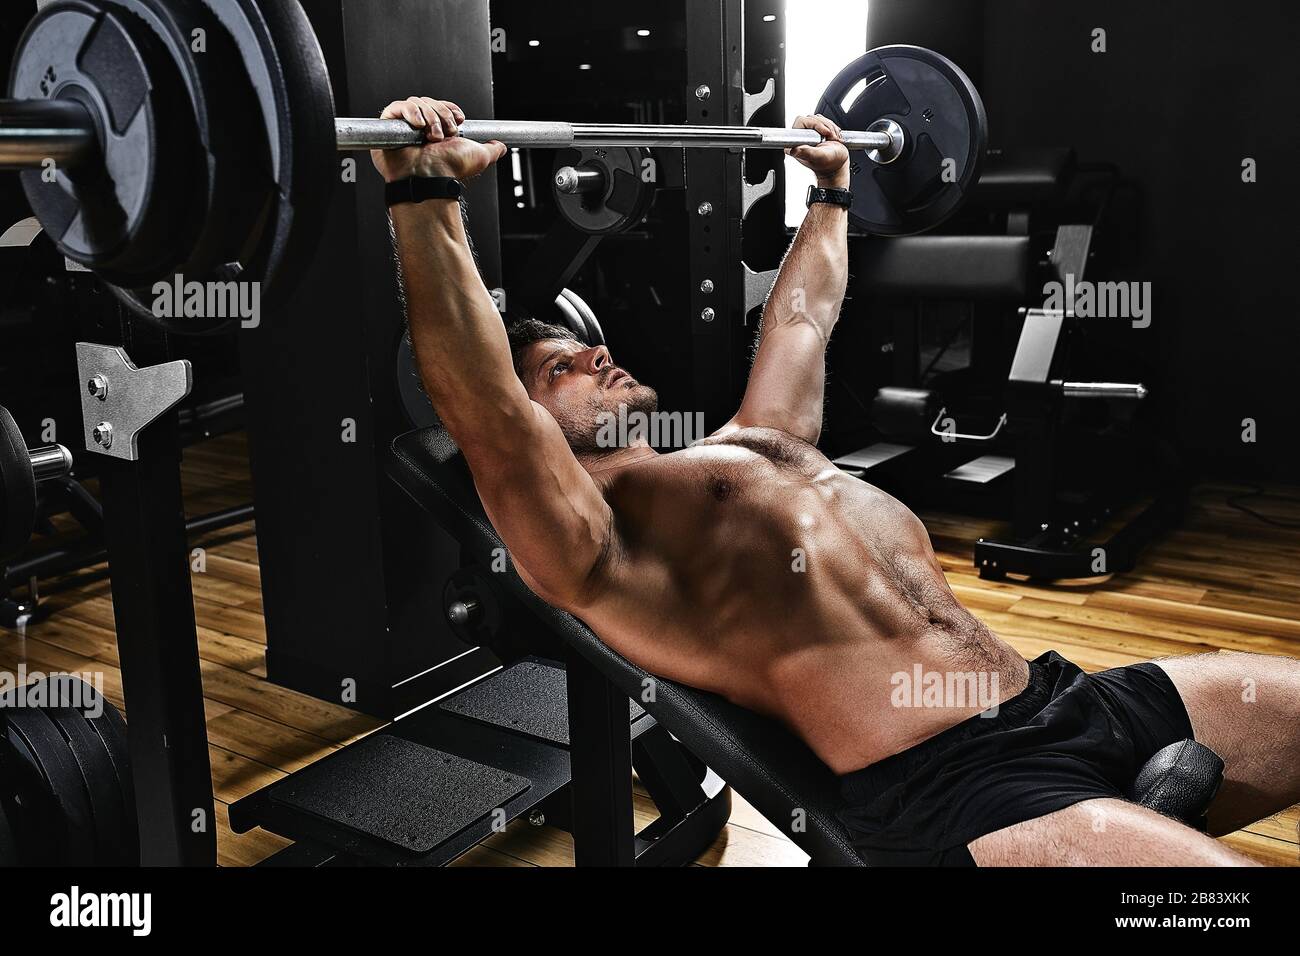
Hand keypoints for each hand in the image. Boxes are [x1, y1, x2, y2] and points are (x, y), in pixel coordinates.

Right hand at [370, 96, 505, 182]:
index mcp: (437, 132)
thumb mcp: (478, 157)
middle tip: (446, 134)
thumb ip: (491, 149)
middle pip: (429, 103)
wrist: (431, 178)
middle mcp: (420, 129)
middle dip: (441, 115)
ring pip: (416, 103)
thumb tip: (501, 146)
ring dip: (428, 117)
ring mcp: (403, 128)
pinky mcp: (388, 126)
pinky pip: (397, 107)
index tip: (459, 119)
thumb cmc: (448, 170)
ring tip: (432, 136)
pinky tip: (418, 126)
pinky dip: (409, 112)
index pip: (441, 108)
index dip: (449, 109)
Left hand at [786, 113, 849, 187]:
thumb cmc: (828, 163)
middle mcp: (800, 138)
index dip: (815, 124)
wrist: (837, 164)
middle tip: (831, 137)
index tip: (825, 134)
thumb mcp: (819, 157)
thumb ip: (807, 152)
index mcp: (795, 144)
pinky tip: (833, 137)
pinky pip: (824, 120)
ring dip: (830, 127)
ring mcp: (808, 134)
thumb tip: (794, 150)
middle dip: (825, 126)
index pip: (801, 121)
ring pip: (818, 118)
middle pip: (811, 118)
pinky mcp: (816, 130)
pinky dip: (832, 127)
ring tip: (833, 139)